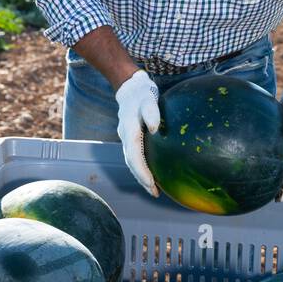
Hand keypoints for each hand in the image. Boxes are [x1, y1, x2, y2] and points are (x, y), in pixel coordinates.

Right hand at [116, 70, 160, 197]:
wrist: (130, 88)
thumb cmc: (142, 93)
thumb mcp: (148, 98)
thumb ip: (151, 112)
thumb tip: (156, 128)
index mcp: (129, 130)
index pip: (134, 156)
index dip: (141, 171)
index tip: (151, 183)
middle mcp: (125, 137)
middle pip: (131, 163)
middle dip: (142, 179)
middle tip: (155, 193)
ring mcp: (127, 138)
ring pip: (132, 162)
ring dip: (141, 176)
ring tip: (154, 189)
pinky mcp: (131, 138)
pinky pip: (135, 156)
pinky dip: (142, 167)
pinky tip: (153, 173)